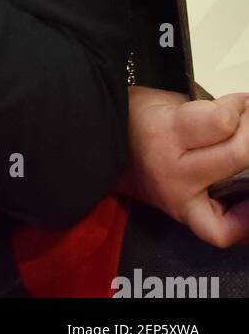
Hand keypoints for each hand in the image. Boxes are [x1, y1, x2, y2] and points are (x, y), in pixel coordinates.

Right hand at [121, 86, 248, 246]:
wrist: (99, 149)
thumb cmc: (135, 117)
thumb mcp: (167, 101)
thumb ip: (207, 109)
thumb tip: (245, 111)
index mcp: (164, 131)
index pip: (221, 122)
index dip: (237, 107)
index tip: (241, 101)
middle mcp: (172, 170)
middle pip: (236, 154)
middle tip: (245, 121)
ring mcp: (179, 199)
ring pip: (237, 191)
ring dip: (248, 167)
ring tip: (245, 154)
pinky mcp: (183, 217)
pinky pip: (220, 232)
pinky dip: (242, 222)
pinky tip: (246, 203)